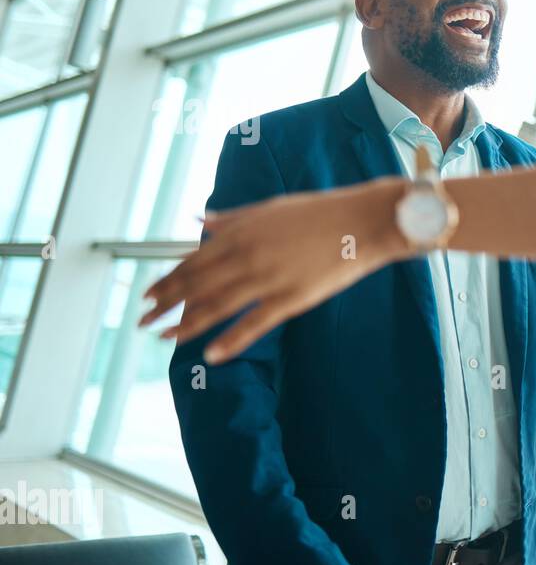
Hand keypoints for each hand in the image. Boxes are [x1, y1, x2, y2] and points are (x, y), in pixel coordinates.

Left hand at [139, 177, 411, 362]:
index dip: (167, 281)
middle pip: (195, 286)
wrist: (363, 221)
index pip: (192, 261)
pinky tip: (212, 356)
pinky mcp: (292, 299)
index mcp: (240, 233)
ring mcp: (268, 279)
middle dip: (165, 305)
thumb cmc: (319, 211)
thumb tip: (200, 221)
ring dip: (187, 325)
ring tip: (165, 339)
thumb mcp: (269, 208)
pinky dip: (231, 341)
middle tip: (143, 321)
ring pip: (217, 307)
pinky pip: (255, 324)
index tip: (147, 295)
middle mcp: (247, 256)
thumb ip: (233, 219)